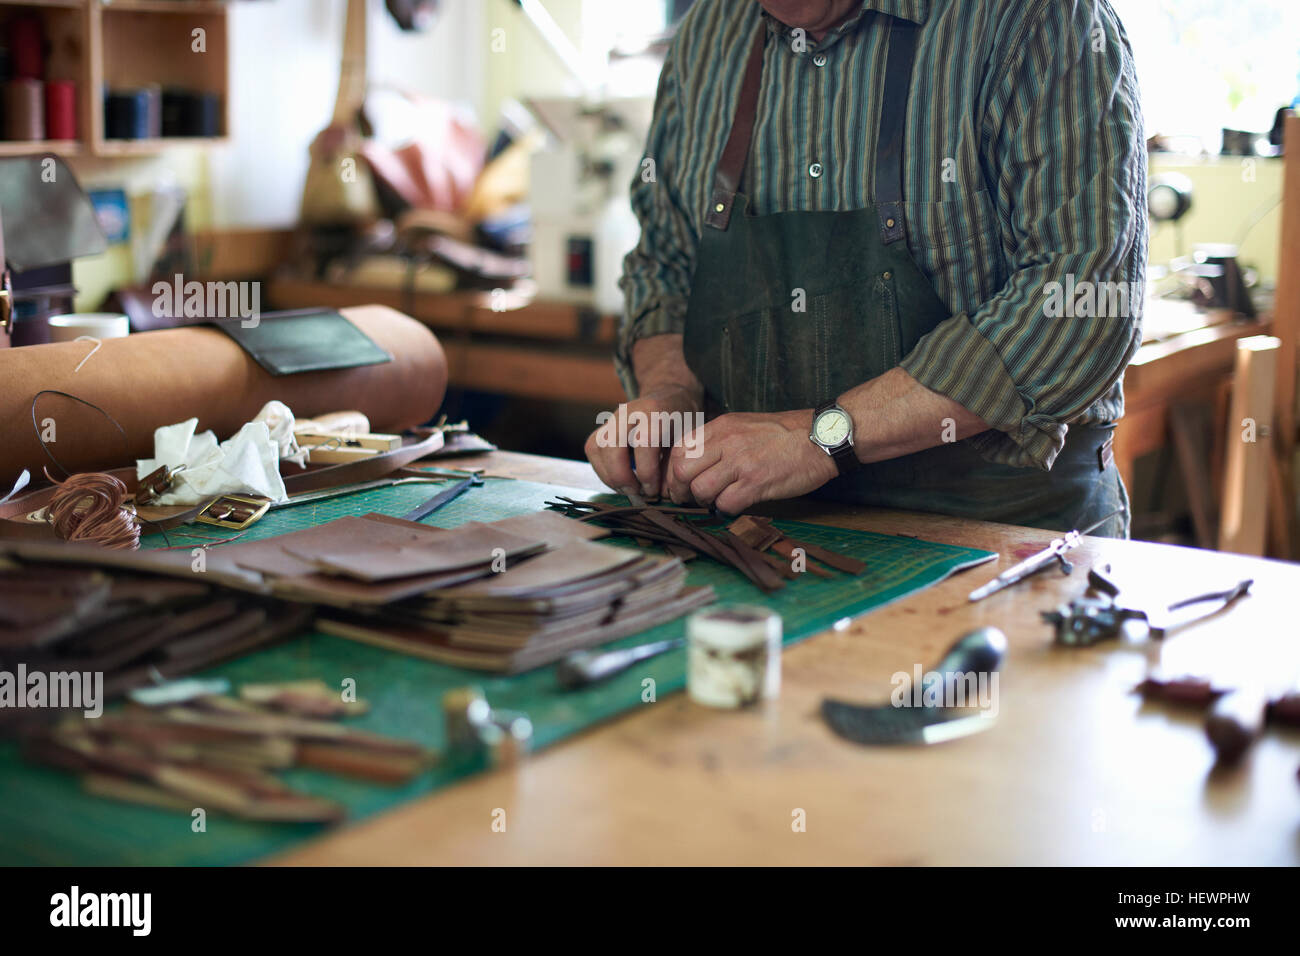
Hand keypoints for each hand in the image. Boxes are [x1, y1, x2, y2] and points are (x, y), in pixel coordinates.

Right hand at [585, 385, 702, 498]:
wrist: (671, 398)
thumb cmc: (683, 425)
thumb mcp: (687, 441)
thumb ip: (674, 465)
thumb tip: (662, 493)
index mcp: (655, 411)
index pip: (644, 442)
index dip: (647, 472)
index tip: (654, 489)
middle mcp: (629, 410)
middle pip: (611, 445)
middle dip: (622, 477)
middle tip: (637, 493)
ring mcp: (613, 416)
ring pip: (596, 447)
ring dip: (609, 476)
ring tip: (628, 488)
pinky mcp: (602, 426)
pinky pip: (592, 450)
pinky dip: (602, 470)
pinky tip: (620, 480)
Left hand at [663, 409, 839, 513]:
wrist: (821, 436)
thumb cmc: (785, 434)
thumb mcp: (745, 425)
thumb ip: (720, 440)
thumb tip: (698, 463)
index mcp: (722, 426)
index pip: (679, 450)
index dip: (674, 472)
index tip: (681, 483)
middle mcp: (727, 442)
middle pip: (682, 471)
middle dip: (681, 491)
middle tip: (691, 499)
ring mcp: (741, 462)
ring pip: (701, 490)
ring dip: (705, 501)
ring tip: (717, 500)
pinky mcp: (757, 483)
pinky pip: (725, 504)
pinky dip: (726, 510)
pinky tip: (736, 504)